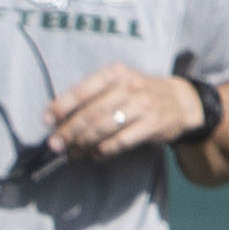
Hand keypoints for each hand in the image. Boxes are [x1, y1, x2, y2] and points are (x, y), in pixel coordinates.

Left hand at [43, 63, 204, 160]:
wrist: (182, 102)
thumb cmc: (139, 95)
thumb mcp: (118, 85)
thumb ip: (91, 97)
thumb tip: (57, 120)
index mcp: (115, 73)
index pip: (82, 90)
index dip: (61, 106)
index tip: (46, 120)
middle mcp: (129, 86)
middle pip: (90, 112)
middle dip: (69, 131)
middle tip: (55, 145)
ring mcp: (142, 105)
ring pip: (103, 128)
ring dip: (83, 144)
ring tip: (73, 153)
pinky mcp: (152, 124)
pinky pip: (120, 141)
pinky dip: (103, 151)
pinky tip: (95, 155)